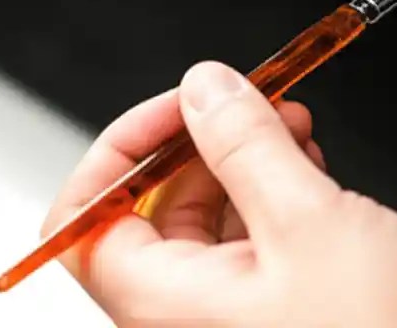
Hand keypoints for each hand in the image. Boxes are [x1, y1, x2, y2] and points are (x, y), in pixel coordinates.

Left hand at [45, 61, 396, 326]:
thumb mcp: (310, 221)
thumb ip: (247, 146)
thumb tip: (206, 91)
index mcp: (165, 307)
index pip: (86, 220)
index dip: (123, 150)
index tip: (178, 105)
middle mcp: (186, 319)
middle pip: (153, 212)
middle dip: (200, 143)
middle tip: (248, 99)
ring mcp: (232, 319)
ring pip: (208, 222)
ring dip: (243, 161)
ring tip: (289, 123)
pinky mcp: (276, 313)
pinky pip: (250, 243)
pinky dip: (274, 193)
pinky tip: (308, 165)